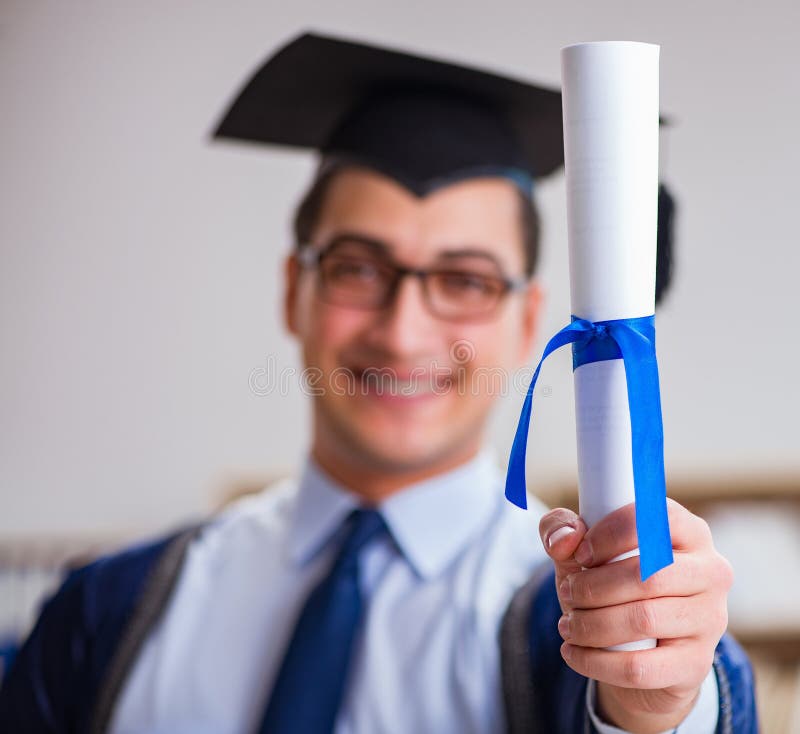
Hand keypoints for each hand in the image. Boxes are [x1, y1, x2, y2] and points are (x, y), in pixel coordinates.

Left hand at [539, 500, 732, 733]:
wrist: (642, 647)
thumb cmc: (612, 583)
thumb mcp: (584, 550)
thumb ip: (562, 528)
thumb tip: (566, 538)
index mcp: (687, 530)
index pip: (654, 519)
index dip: (609, 535)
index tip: (580, 554)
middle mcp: (710, 571)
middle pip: (648, 575)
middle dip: (594, 586)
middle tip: (568, 592)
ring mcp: (709, 619)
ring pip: (643, 620)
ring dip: (592, 624)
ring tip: (568, 625)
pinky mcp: (697, 663)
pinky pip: (642, 667)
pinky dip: (597, 662)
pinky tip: (574, 653)